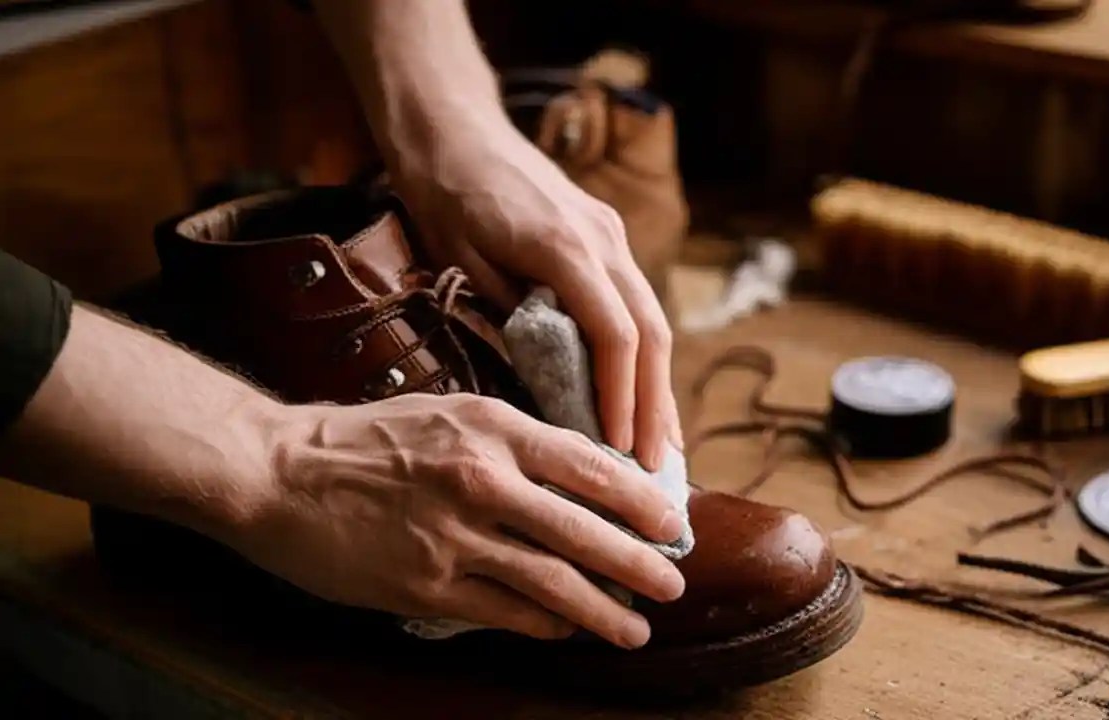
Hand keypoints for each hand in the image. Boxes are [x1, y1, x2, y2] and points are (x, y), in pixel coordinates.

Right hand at [230, 393, 685, 648]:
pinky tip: (568, 630)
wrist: (278, 471)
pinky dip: (546, 624)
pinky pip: (506, 611)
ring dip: (604, 610)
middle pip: (585, 531)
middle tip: (675, 583)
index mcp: (493, 429)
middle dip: (640, 563)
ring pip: (553, 581)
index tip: (673, 522)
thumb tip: (581, 472)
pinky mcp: (426, 583)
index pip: (591, 467)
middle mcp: (482, 480)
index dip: (642, 500)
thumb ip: (512, 439)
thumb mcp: (448, 411)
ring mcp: (455, 536)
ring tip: (636, 629)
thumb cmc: (365, 438)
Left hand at [392, 115, 681, 470]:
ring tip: (662, 446)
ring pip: (653, 319)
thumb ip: (514, 318)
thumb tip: (552, 384)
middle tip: (654, 468)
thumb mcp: (464, 263)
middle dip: (654, 405)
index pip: (615, 336)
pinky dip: (644, 354)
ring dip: (658, 385)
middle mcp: (604, 241)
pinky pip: (636, 303)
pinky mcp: (607, 237)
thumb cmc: (446, 197)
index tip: (618, 451)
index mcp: (566, 249)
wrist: (455, 131)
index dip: (621, 397)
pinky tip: (644, 393)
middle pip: (650, 333)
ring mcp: (612, 236)